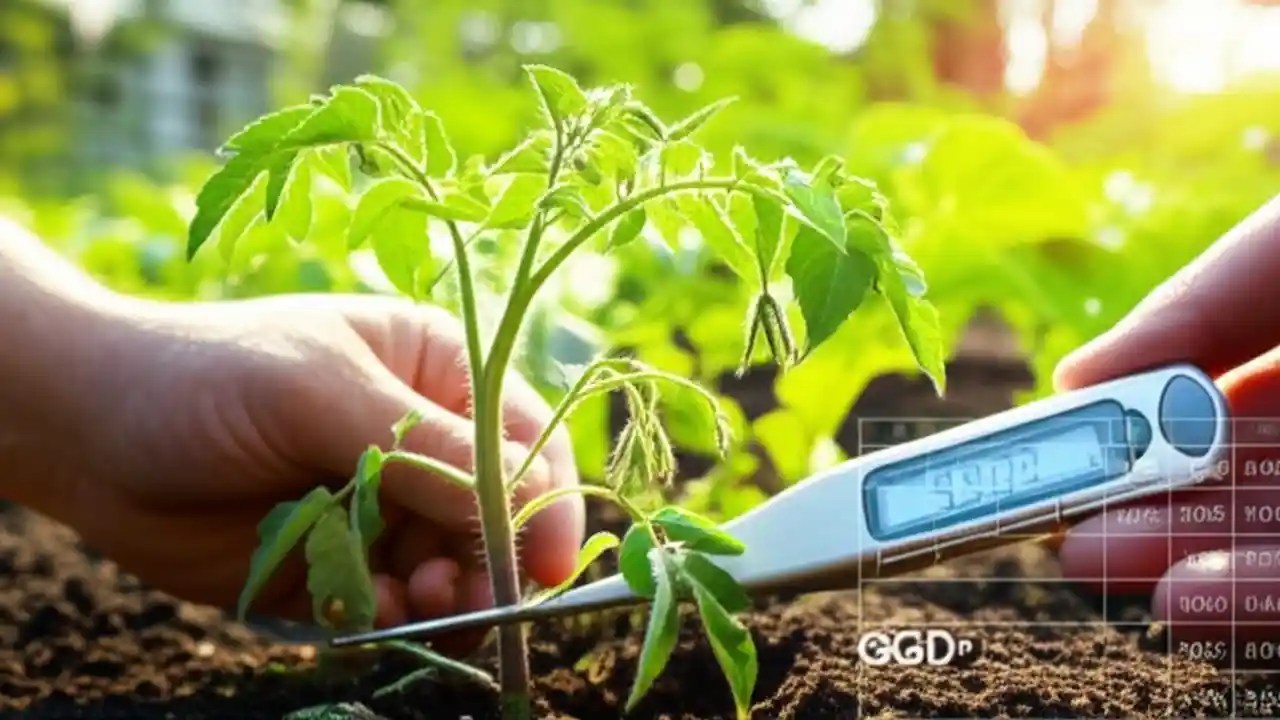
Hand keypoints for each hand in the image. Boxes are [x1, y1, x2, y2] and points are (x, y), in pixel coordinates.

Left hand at [20, 290, 582, 633]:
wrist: (92, 434)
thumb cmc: (211, 376)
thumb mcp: (320, 391)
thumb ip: (423, 447)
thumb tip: (527, 504)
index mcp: (437, 373)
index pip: (524, 439)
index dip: (547, 501)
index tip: (548, 563)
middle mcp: (423, 442)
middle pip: (499, 516)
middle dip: (491, 559)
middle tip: (459, 593)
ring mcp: (385, 506)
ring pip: (453, 569)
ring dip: (445, 595)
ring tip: (410, 602)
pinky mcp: (342, 564)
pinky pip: (394, 605)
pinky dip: (390, 615)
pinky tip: (361, 607)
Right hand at [1054, 194, 1279, 657]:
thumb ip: (1200, 303)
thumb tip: (1074, 376)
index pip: (1211, 399)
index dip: (1129, 429)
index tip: (1055, 451)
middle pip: (1230, 479)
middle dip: (1140, 506)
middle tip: (1061, 529)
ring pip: (1269, 539)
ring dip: (1183, 562)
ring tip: (1094, 564)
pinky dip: (1259, 602)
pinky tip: (1183, 600)